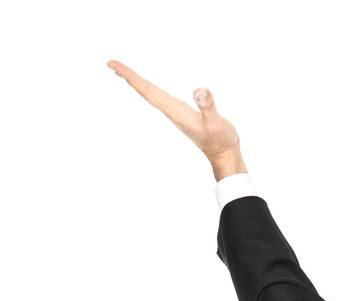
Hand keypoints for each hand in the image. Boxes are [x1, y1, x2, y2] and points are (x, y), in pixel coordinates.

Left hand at [107, 60, 245, 180]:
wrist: (224, 156)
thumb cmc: (221, 141)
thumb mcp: (217, 123)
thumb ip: (208, 107)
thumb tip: (199, 91)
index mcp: (176, 111)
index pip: (149, 91)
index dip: (132, 77)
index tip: (115, 66)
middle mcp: (172, 111)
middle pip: (146, 92)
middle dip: (129, 77)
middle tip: (111, 63)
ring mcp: (176, 113)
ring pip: (151, 95)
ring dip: (137, 84)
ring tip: (124, 74)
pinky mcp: (182, 114)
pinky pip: (160, 99)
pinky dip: (150, 90)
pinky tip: (149, 89)